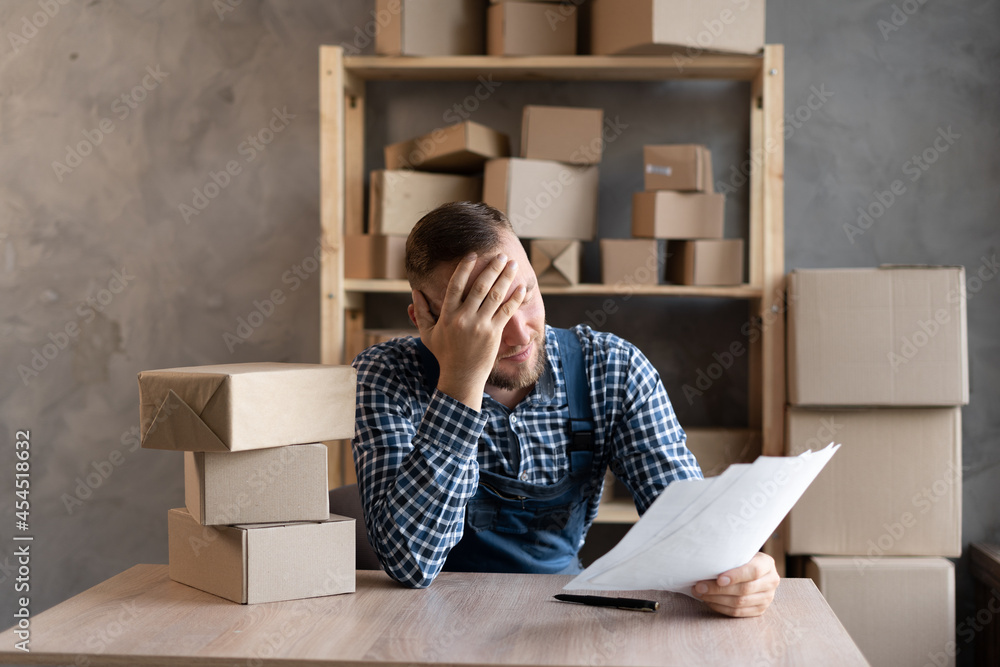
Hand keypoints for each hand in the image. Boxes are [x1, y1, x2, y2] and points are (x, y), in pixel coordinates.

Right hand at [410, 253, 524, 410]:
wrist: (461, 376)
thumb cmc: (444, 354)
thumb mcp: (427, 333)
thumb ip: (421, 311)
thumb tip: (414, 291)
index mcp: (447, 315)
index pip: (456, 285)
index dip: (464, 268)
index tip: (472, 254)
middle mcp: (464, 317)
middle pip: (479, 286)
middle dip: (491, 268)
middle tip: (500, 254)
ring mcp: (480, 325)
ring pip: (495, 296)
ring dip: (505, 277)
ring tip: (512, 264)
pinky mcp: (493, 334)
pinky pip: (506, 312)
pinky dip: (515, 298)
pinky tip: (521, 286)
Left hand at [692, 552, 779, 616]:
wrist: (750, 569)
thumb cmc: (739, 558)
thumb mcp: (739, 552)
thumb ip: (729, 556)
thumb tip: (705, 563)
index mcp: (767, 563)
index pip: (754, 571)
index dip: (736, 576)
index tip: (718, 579)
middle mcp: (771, 581)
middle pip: (744, 589)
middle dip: (718, 589)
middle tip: (699, 586)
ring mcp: (767, 598)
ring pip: (740, 603)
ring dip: (716, 599)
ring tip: (700, 593)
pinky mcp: (759, 610)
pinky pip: (738, 613)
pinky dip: (721, 607)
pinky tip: (708, 601)